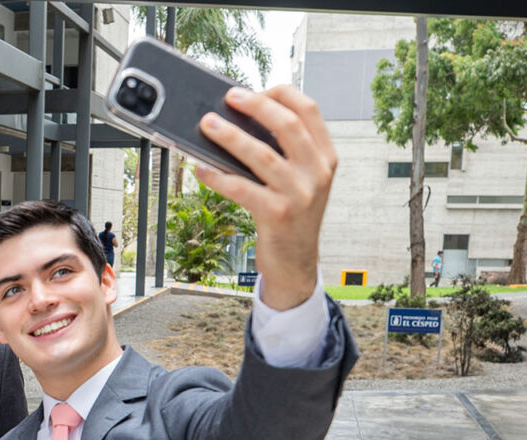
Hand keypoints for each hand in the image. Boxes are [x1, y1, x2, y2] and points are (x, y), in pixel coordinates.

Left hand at [193, 85, 337, 310]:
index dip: (281, 94)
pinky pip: (242, 188)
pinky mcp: (277, 215)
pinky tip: (201, 168)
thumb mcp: (300, 180)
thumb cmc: (290, 215)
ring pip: (262, 155)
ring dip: (230, 136)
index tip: (255, 90)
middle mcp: (317, 173)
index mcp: (325, 157)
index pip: (309, 111)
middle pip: (287, 125)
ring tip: (208, 124)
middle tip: (229, 97)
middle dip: (255, 105)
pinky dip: (218, 176)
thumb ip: (283, 152)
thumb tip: (240, 120)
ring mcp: (299, 195)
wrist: (295, 262)